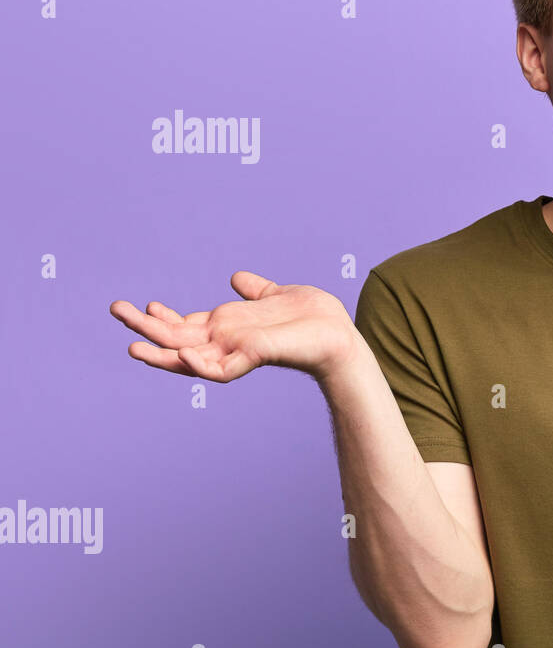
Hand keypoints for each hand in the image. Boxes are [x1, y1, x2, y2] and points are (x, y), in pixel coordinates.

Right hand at [109, 271, 359, 382]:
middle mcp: (228, 342)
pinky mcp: (255, 356)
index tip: (147, 304)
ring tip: (132, 347)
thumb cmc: (313, 319)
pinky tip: (182, 356)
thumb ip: (255, 291)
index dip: (166, 318)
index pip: (187, 327)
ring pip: (190, 359)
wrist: (340, 335)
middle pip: (177, 339)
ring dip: (161, 355)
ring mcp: (238, 352)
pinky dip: (200, 365)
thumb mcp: (277, 296)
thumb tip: (237, 278)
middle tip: (116, 309)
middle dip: (145, 329)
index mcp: (229, 328)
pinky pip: (220, 370)